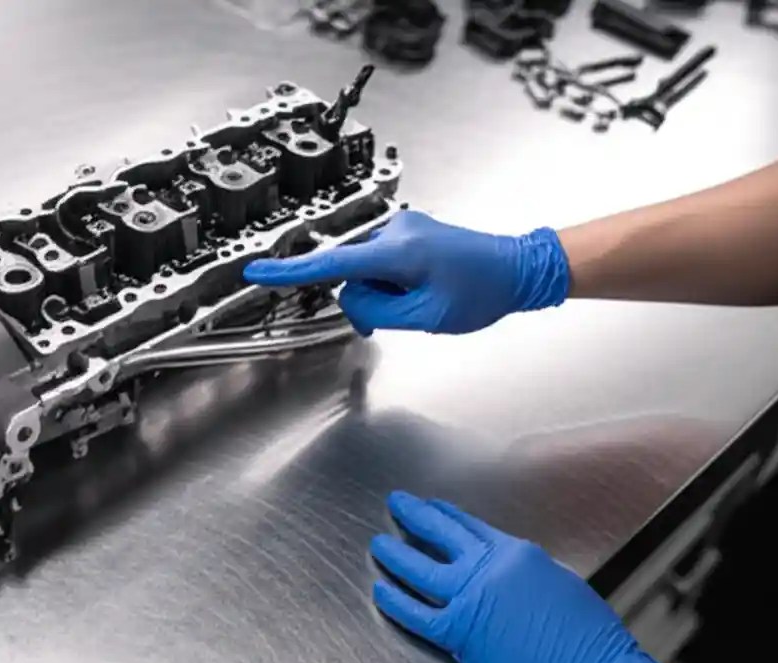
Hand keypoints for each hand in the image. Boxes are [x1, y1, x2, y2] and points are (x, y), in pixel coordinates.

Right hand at [242, 211, 569, 334]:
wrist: (520, 268)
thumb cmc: (482, 292)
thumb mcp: (425, 318)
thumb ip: (377, 311)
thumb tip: (353, 301)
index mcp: (397, 251)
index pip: (330, 264)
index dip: (289, 271)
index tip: (257, 271)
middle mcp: (396, 231)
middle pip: (353, 274)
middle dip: (370, 298)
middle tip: (408, 313)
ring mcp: (403, 228)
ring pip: (369, 271)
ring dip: (386, 291)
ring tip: (426, 299)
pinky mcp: (410, 232)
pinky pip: (383, 262)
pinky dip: (393, 281)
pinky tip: (425, 289)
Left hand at [371, 491, 667, 662]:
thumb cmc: (587, 635)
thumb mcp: (556, 580)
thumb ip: (520, 568)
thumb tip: (501, 566)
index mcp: (515, 552)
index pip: (468, 525)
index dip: (444, 514)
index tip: (429, 506)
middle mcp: (489, 568)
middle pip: (440, 534)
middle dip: (414, 515)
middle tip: (397, 503)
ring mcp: (472, 598)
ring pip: (420, 569)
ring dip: (396, 554)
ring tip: (380, 544)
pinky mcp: (461, 632)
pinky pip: (417, 613)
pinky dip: (396, 601)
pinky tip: (382, 591)